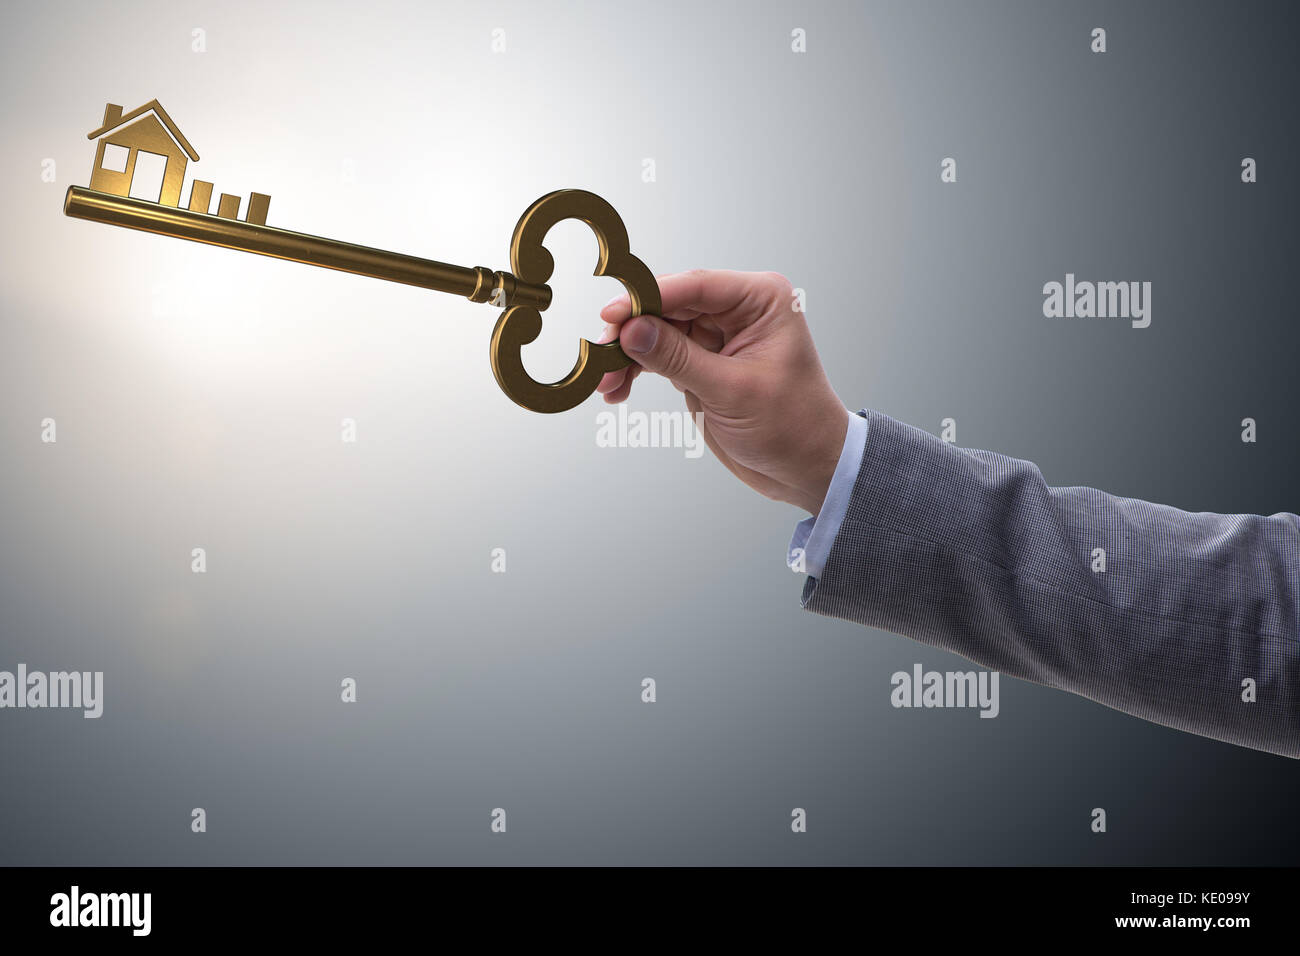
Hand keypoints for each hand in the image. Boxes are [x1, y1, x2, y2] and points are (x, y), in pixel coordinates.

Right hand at [597, 270, 849, 514]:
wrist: (806, 468)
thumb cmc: (792, 426)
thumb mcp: (732, 392)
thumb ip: (678, 358)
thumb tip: (632, 330)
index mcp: (761, 299)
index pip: (695, 286)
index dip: (647, 298)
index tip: (611, 316)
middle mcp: (739, 309)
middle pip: (669, 305)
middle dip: (631, 331)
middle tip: (601, 357)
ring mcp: (718, 335)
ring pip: (658, 330)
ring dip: (628, 355)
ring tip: (605, 382)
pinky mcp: (703, 360)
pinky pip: (660, 355)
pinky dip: (638, 370)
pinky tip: (617, 389)